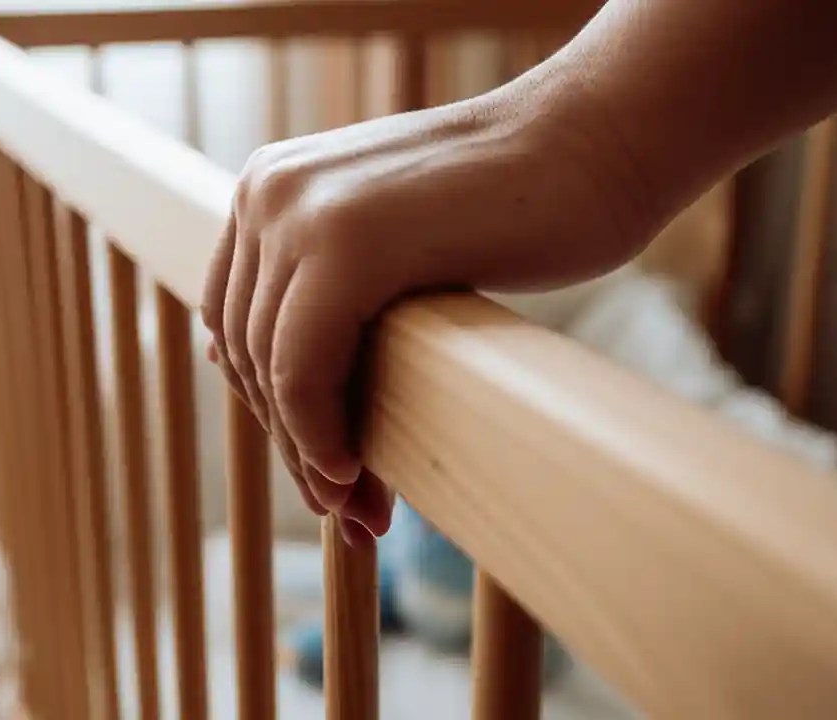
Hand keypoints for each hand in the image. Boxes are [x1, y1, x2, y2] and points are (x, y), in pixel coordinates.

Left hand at [201, 85, 648, 546]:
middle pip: (249, 352)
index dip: (276, 410)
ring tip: (363, 513)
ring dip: (312, 456)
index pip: (238, 323)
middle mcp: (270, 189)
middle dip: (295, 445)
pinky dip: (320, 434)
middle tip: (348, 514)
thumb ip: (321, 288)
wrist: (598, 141)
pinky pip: (303, 369)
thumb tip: (243, 373)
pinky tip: (355, 476)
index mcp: (272, 185)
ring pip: (271, 370)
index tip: (326, 476)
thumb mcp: (394, 244)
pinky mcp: (348, 240)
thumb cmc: (518, 204)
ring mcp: (301, 208)